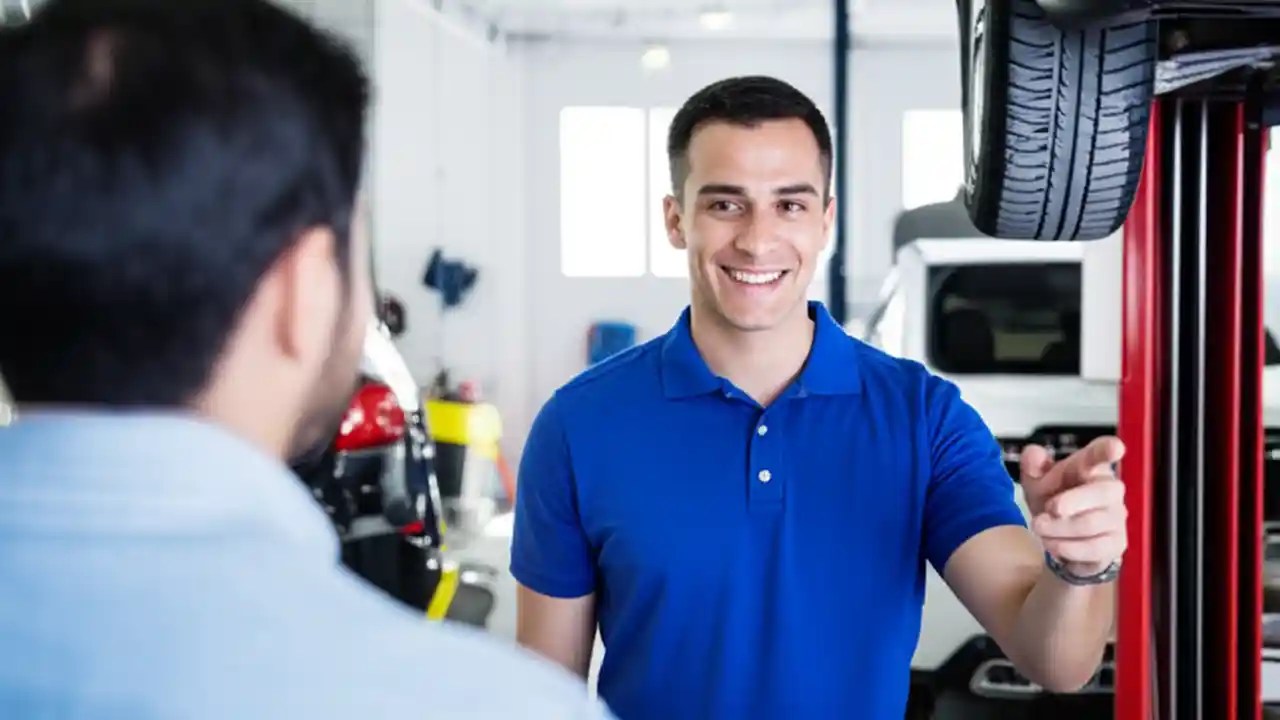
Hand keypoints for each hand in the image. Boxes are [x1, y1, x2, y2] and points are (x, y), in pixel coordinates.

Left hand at [1020, 437, 1127, 576]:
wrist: (1059, 537)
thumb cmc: (1053, 501)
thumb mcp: (1036, 482)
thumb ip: (1032, 466)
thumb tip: (1032, 452)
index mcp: (1090, 466)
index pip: (1102, 453)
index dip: (1108, 450)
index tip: (1115, 448)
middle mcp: (1110, 489)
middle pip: (1101, 492)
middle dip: (1071, 502)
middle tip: (1048, 509)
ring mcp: (1116, 517)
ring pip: (1091, 523)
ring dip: (1058, 528)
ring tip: (1040, 527)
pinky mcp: (1116, 543)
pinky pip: (1094, 548)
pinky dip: (1067, 547)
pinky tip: (1052, 544)